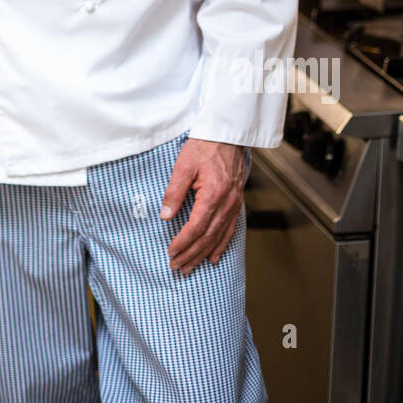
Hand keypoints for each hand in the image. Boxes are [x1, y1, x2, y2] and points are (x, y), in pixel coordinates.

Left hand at [160, 138, 247, 274]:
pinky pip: (230, 229)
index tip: (171, 253)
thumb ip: (174, 192)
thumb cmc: (204, 146)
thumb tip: (166, 216)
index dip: (183, 243)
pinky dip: (221, 245)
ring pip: (219, 237)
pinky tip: (214, 256)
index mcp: (213, 194)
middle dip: (191, 254)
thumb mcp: (183, 165)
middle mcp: (227, 203)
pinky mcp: (237, 202)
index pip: (196, 227)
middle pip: (208, 237)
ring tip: (191, 267)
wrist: (227, 134)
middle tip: (177, 267)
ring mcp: (234, 204)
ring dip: (204, 254)